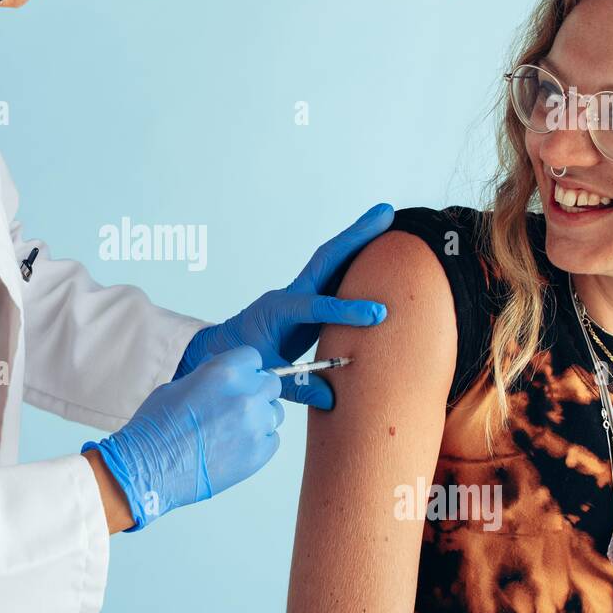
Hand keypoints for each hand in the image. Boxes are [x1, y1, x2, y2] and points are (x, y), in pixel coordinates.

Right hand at [82, 346, 281, 529]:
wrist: (149, 468)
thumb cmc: (155, 429)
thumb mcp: (176, 387)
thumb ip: (206, 375)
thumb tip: (218, 368)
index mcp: (224, 373)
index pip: (253, 358)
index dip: (245, 368)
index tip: (238, 379)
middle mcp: (245, 396)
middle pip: (271, 383)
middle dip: (256, 390)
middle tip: (237, 405)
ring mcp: (255, 426)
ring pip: (275, 412)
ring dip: (260, 416)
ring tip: (233, 429)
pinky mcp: (259, 454)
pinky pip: (272, 439)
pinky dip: (258, 441)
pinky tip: (234, 446)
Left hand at [175, 203, 393, 409]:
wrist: (226, 349)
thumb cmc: (244, 360)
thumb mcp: (267, 375)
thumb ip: (297, 386)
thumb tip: (332, 399)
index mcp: (280, 311)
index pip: (316, 306)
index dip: (346, 311)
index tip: (377, 315)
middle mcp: (292, 294)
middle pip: (327, 258)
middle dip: (356, 236)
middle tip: (385, 212)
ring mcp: (302, 293)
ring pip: (333, 260)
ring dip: (359, 239)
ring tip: (387, 216)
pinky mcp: (311, 301)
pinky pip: (336, 276)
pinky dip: (357, 260)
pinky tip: (379, 250)